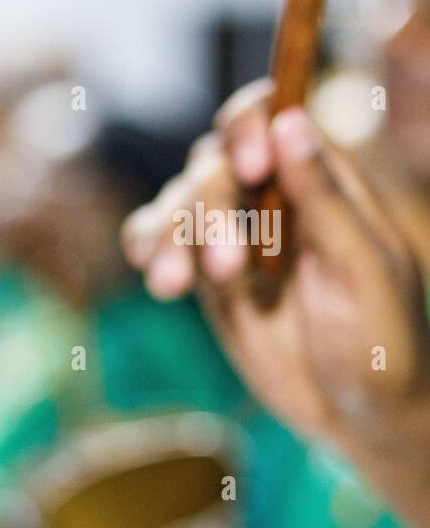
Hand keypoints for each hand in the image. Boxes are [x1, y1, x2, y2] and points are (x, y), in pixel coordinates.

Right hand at [122, 81, 429, 527]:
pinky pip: (156, 242)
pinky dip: (147, 248)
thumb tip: (291, 120)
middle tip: (227, 269)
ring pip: (178, 202)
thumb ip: (324, 197)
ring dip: (171, 236)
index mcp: (320, 176)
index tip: (253, 168)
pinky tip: (155, 276)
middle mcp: (269, 194)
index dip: (249, 125)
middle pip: (212, 162)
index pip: (270, 114)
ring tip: (172, 284)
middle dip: (209, 208)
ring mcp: (231, 234)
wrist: (355, 413)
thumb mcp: (362, 266)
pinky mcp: (200, 275)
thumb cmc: (382, 338)